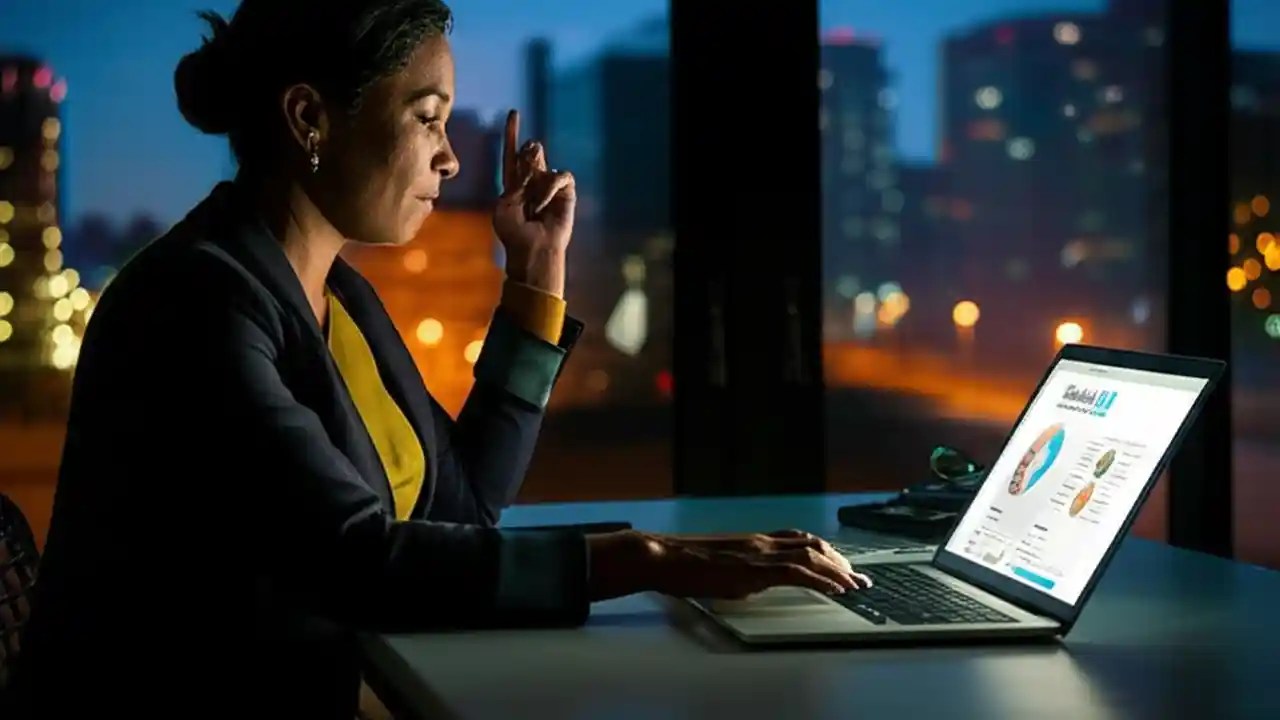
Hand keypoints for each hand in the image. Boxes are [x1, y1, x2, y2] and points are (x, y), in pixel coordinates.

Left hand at [492, 109, 574, 295]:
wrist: (533, 249)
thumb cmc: (513, 232)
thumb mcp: (504, 204)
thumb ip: (516, 181)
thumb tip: (537, 165)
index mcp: (513, 183)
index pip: (512, 154)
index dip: (512, 134)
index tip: (513, 113)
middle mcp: (532, 180)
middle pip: (529, 151)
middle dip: (526, 157)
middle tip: (525, 181)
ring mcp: (549, 185)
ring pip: (543, 159)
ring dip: (535, 176)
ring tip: (534, 204)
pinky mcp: (566, 191)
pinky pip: (560, 175)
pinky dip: (550, 187)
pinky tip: (545, 203)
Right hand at [586, 529, 871, 601]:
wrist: (664, 557)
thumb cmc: (684, 564)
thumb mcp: (722, 567)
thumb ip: (744, 572)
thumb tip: (755, 582)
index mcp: (754, 540)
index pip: (799, 539)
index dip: (824, 550)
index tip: (841, 563)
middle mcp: (762, 541)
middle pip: (812, 543)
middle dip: (839, 560)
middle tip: (857, 576)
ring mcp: (759, 552)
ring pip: (811, 554)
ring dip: (838, 570)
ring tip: (855, 584)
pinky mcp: (754, 567)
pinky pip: (798, 572)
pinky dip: (822, 579)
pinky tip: (836, 588)